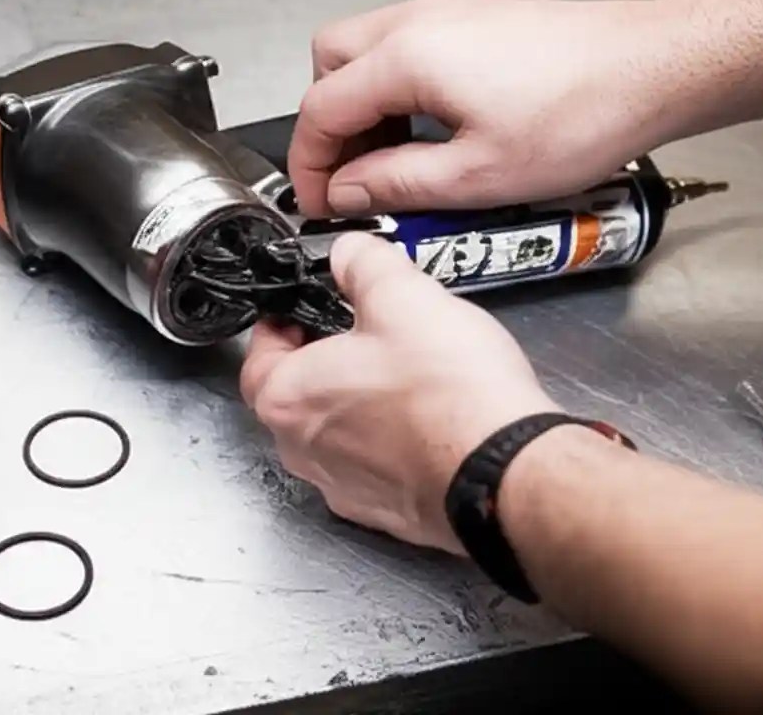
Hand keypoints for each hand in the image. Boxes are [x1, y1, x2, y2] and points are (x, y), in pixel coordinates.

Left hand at [239, 232, 557, 551]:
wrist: (504, 473)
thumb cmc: (447, 392)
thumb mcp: (402, 295)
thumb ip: (363, 262)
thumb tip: (350, 252)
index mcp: (287, 398)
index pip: (259, 354)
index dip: (281, 323)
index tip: (303, 309)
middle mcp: (302, 450)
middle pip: (295, 395)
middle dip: (323, 361)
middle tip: (361, 334)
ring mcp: (341, 486)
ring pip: (333, 433)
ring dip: (357, 403)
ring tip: (402, 372)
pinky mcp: (383, 510)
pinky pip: (373, 466)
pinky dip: (390, 441)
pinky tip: (427, 418)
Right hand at [290, 0, 678, 216]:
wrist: (656, 67)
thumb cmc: (584, 112)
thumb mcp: (477, 176)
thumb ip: (395, 185)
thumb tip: (347, 194)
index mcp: (408, 58)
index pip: (319, 110)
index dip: (310, 165)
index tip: (319, 203)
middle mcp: (419, 21)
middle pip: (328, 65)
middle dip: (327, 124)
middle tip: (349, 176)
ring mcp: (447, 12)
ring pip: (365, 51)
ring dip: (361, 106)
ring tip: (391, 161)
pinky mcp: (475, 16)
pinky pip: (406, 46)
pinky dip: (397, 89)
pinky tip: (429, 131)